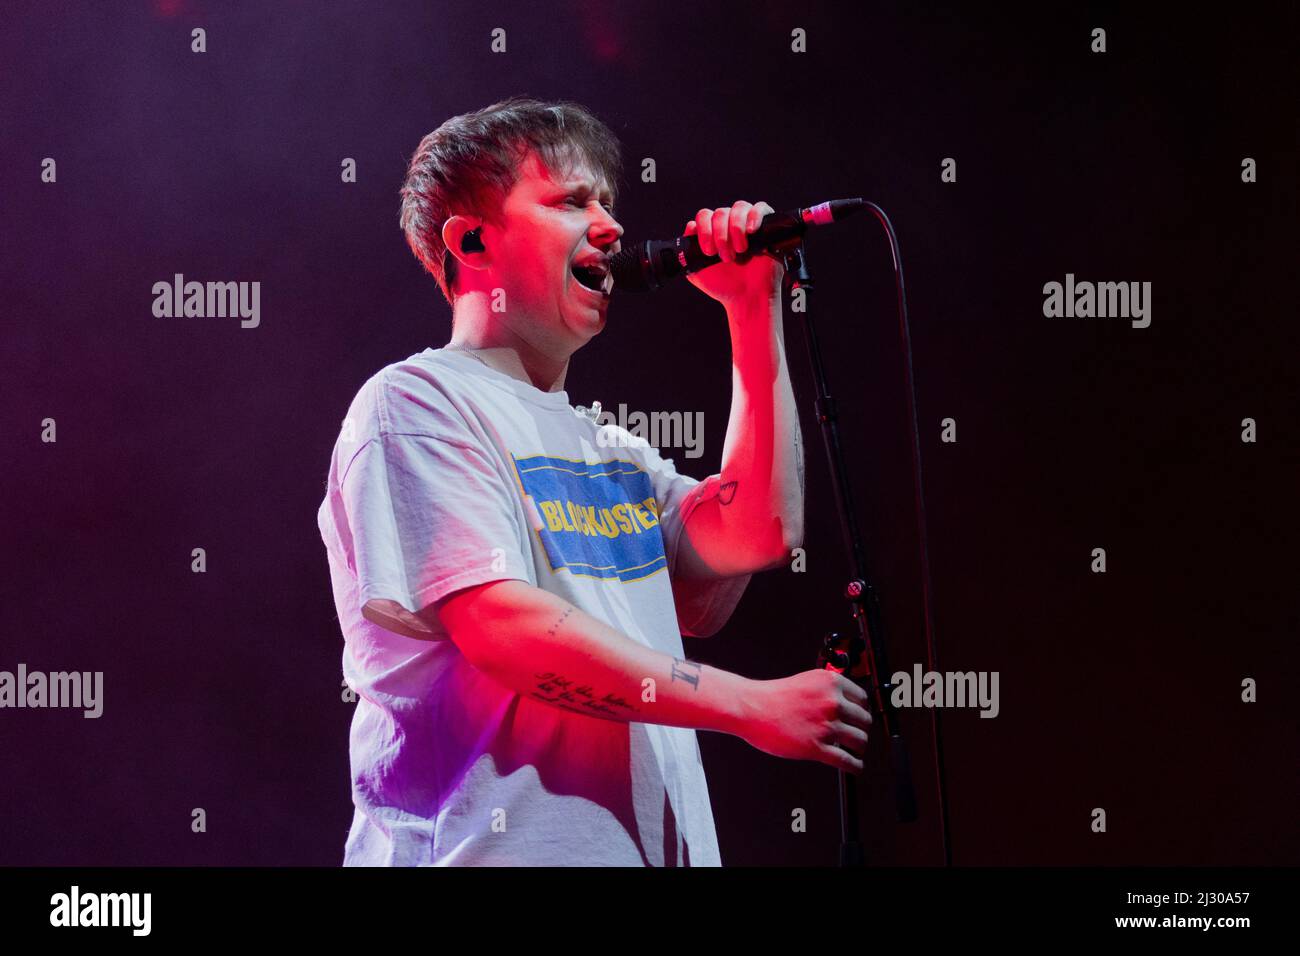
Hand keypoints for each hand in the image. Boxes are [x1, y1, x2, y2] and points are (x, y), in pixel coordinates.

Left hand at [683, 201, 784, 306]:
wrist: (747, 298)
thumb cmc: (723, 286)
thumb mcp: (697, 273)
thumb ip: (688, 253)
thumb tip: (690, 227)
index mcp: (712, 232)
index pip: (704, 216)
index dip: (704, 231)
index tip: (708, 251)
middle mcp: (728, 225)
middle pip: (720, 213)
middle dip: (721, 236)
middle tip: (726, 257)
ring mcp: (747, 224)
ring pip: (739, 207)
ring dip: (736, 228)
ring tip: (740, 250)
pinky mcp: (765, 226)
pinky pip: (760, 208)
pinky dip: (755, 216)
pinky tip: (751, 231)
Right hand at [737, 669, 871, 773]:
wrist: (752, 707)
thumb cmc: (774, 697)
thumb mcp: (807, 682)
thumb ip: (828, 690)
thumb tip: (847, 704)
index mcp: (831, 682)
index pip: (863, 699)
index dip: (863, 711)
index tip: (861, 718)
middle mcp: (831, 702)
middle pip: (864, 721)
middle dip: (862, 730)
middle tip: (856, 735)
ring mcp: (825, 725)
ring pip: (860, 740)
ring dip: (860, 748)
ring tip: (856, 751)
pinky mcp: (816, 747)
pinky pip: (846, 760)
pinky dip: (855, 766)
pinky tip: (855, 766)